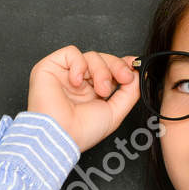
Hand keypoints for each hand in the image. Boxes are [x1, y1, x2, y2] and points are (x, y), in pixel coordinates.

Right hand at [26, 46, 141, 153]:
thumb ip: (129, 92)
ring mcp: (65, 75)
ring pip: (91, 56)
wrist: (60, 136)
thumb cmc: (81, 132)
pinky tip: (77, 81)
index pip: (109, 70)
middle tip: (124, 78)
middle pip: (102, 60)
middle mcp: (79, 83)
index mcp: (91, 93)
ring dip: (101, 71)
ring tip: (100, 90)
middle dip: (117, 67)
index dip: (122, 65)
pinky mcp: (50, 67)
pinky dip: (79, 64)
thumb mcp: (115, 112)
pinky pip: (71, 53)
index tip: (135, 65)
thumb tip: (138, 74)